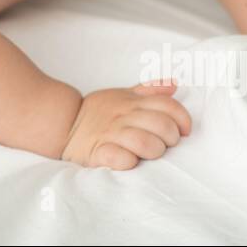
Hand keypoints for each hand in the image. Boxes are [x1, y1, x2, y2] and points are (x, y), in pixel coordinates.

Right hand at [61, 82, 191, 169]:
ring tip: (150, 154)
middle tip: (166, 144)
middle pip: (162, 126)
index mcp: (132, 102)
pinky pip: (121, 159)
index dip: (183, 119)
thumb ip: (149, 90)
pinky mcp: (99, 153)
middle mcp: (124, 116)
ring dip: (154, 151)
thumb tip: (174, 84)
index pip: (168, 106)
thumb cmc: (98, 112)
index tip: (184, 131)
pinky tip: (130, 161)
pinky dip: (130, 162)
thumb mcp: (122, 95)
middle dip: (171, 138)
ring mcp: (111, 134)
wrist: (63, 123)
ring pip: (145, 143)